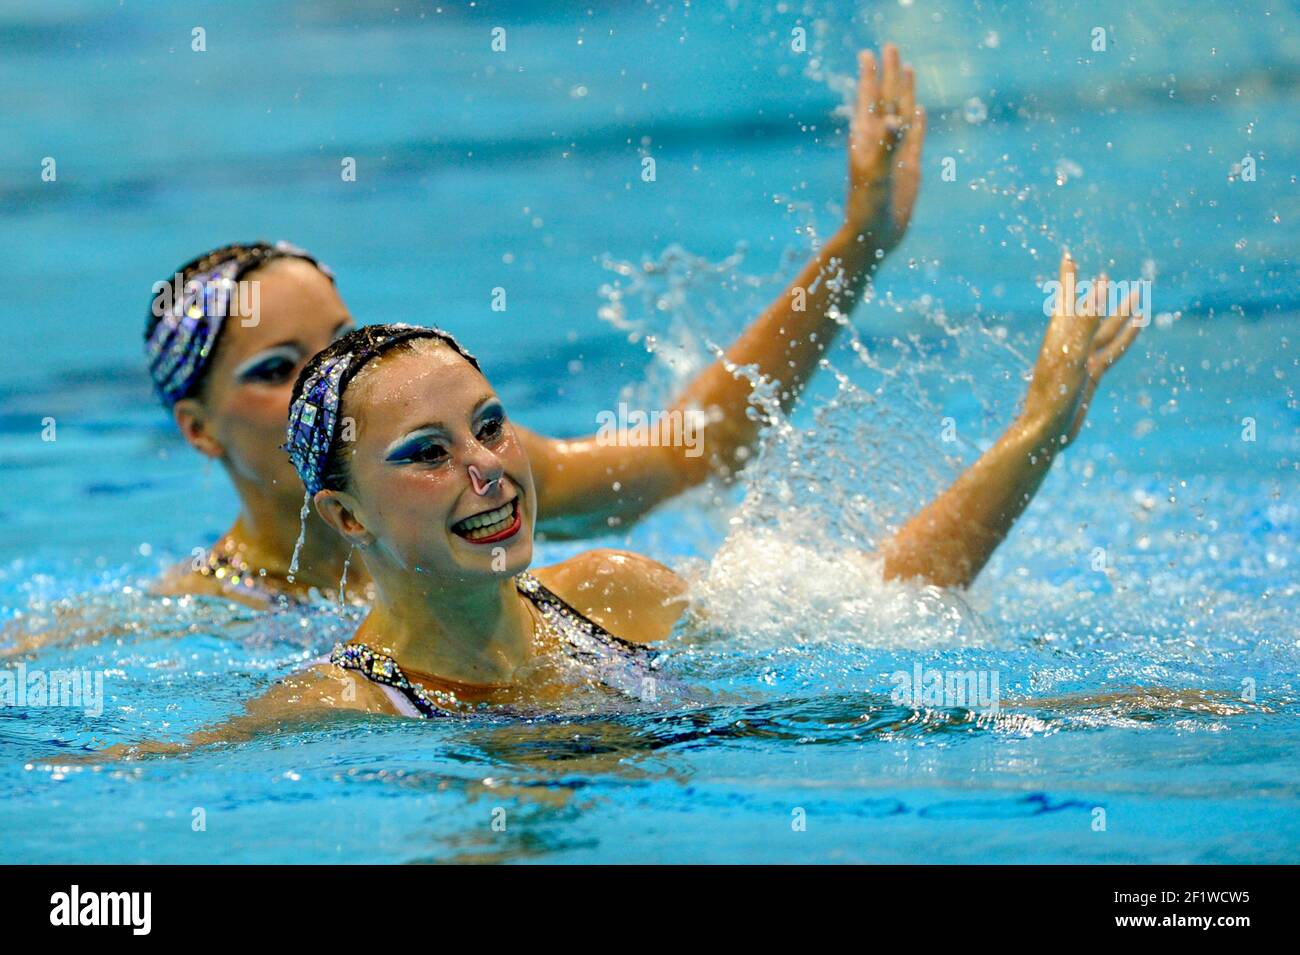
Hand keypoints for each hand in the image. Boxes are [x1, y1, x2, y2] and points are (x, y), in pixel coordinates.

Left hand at [843, 44, 925, 253]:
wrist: (874, 237)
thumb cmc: (867, 208)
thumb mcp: (875, 176)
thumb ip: (884, 147)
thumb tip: (892, 120)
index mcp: (867, 140)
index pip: (869, 99)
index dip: (870, 76)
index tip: (869, 52)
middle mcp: (880, 143)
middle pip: (887, 99)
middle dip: (888, 73)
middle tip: (889, 46)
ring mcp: (896, 153)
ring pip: (902, 113)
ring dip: (904, 90)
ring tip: (906, 67)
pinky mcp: (909, 167)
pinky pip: (916, 138)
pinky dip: (917, 121)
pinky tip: (918, 108)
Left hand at [1021, 251, 1145, 447]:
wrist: (1046, 433)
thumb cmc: (1052, 396)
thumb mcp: (1070, 356)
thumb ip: (1085, 323)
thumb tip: (1098, 289)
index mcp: (1059, 336)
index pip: (1066, 298)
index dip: (1069, 277)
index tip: (1068, 256)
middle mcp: (1070, 344)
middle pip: (1087, 311)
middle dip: (1096, 293)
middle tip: (1104, 275)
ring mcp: (1082, 359)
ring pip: (1105, 330)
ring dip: (1119, 313)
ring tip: (1136, 295)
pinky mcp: (1092, 374)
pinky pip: (1113, 350)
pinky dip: (1126, 337)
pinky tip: (1138, 325)